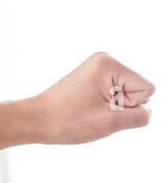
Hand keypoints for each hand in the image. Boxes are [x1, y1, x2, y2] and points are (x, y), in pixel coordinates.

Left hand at [28, 51, 154, 144]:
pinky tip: (86, 109)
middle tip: (93, 111)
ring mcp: (96, 69)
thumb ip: (140, 116)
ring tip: (88, 111)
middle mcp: (104, 60)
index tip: (103, 109)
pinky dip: (104, 107)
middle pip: (137, 91)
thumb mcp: (111, 122)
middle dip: (121, 107)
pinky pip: (114, 96)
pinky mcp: (91, 79)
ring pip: (126, 96)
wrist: (34, 121)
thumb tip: (146, 112)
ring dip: (112, 109)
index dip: (129, 107)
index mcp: (109, 64)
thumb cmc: (66, 120)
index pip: (147, 90)